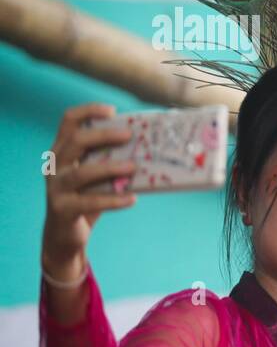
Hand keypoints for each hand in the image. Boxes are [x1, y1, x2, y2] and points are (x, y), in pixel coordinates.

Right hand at [42, 103, 136, 279]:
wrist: (65, 235)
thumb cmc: (87, 198)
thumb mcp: (97, 176)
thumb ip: (112, 160)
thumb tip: (152, 149)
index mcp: (62, 151)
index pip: (68, 121)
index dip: (88, 111)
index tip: (112, 110)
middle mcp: (55, 166)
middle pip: (75, 142)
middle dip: (103, 135)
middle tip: (129, 136)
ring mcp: (56, 188)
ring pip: (81, 173)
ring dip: (110, 168)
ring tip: (133, 167)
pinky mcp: (62, 209)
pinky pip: (89, 202)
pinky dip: (113, 199)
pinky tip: (132, 199)